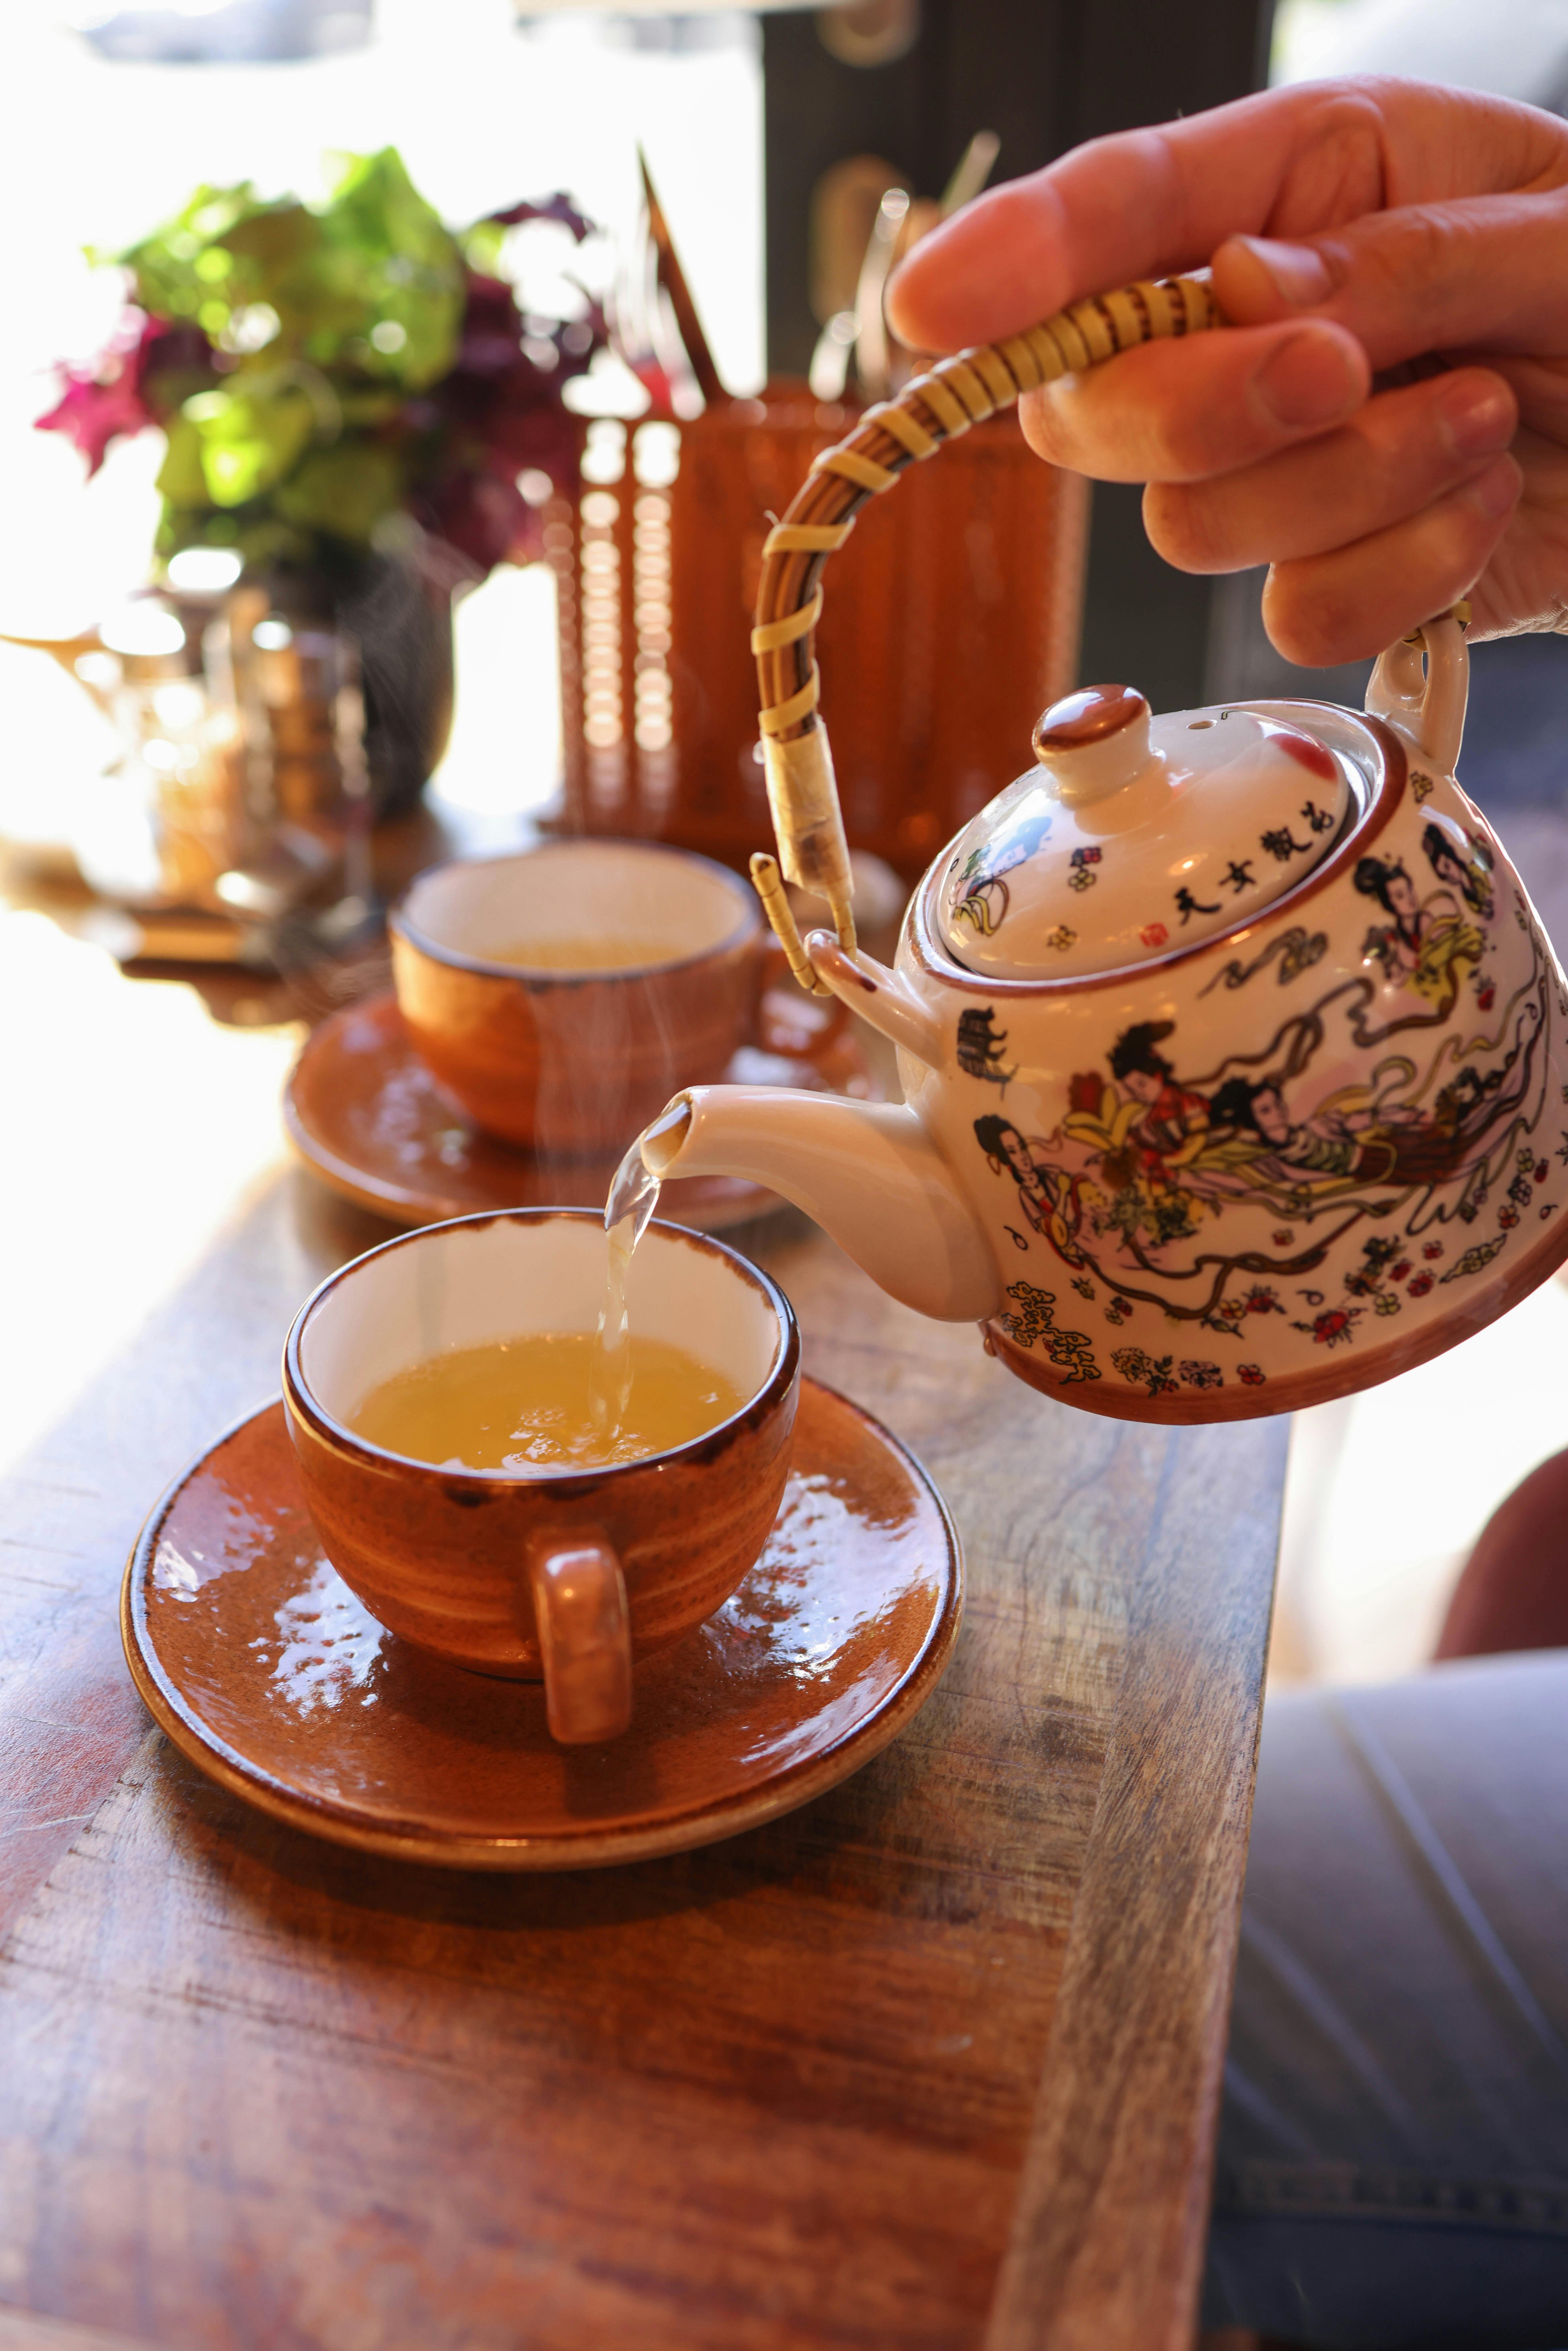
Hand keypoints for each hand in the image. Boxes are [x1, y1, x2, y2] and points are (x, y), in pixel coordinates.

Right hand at [886, 79, 1567, 663]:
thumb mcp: (1550, 226)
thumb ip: (1396, 256)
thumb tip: (1240, 293)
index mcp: (1291, 187)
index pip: (1108, 219)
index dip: (1008, 264)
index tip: (933, 308)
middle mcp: (1239, 332)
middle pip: (1096, 413)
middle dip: (1209, 406)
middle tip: (1343, 370)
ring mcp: (1268, 470)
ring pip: (1194, 527)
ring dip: (1355, 482)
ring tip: (1482, 419)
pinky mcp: (1321, 575)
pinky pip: (1297, 616)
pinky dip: (1410, 569)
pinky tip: (1483, 500)